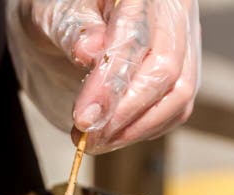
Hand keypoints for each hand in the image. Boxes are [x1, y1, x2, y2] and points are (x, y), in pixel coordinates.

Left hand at [8, 0, 199, 153]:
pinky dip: (143, 130)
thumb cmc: (57, 15)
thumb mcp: (52, 15)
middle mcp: (172, 14)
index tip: (85, 118)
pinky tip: (112, 135)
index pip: (136, 39)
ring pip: (178, 96)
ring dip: (135, 128)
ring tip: (95, 141)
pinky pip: (174, 111)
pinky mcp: (179, 75)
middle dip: (124, 113)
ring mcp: (181, 45)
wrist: (60, 29)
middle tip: (88, 136)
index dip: (111, 83)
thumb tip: (90, 50)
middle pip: (166, 71)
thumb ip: (71, 29)